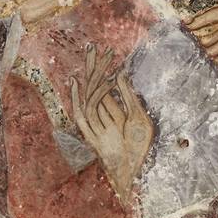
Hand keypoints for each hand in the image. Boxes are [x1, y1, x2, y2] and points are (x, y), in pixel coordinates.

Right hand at [68, 45, 154, 200]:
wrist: (133, 171)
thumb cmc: (138, 148)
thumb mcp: (138, 117)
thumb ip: (129, 97)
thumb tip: (119, 74)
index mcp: (112, 112)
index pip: (105, 85)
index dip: (104, 69)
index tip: (105, 51)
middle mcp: (101, 116)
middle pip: (93, 86)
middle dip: (93, 67)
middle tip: (92, 46)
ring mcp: (95, 125)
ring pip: (88, 96)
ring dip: (91, 77)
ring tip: (94, 58)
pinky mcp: (91, 135)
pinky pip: (82, 114)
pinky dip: (80, 97)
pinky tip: (78, 82)